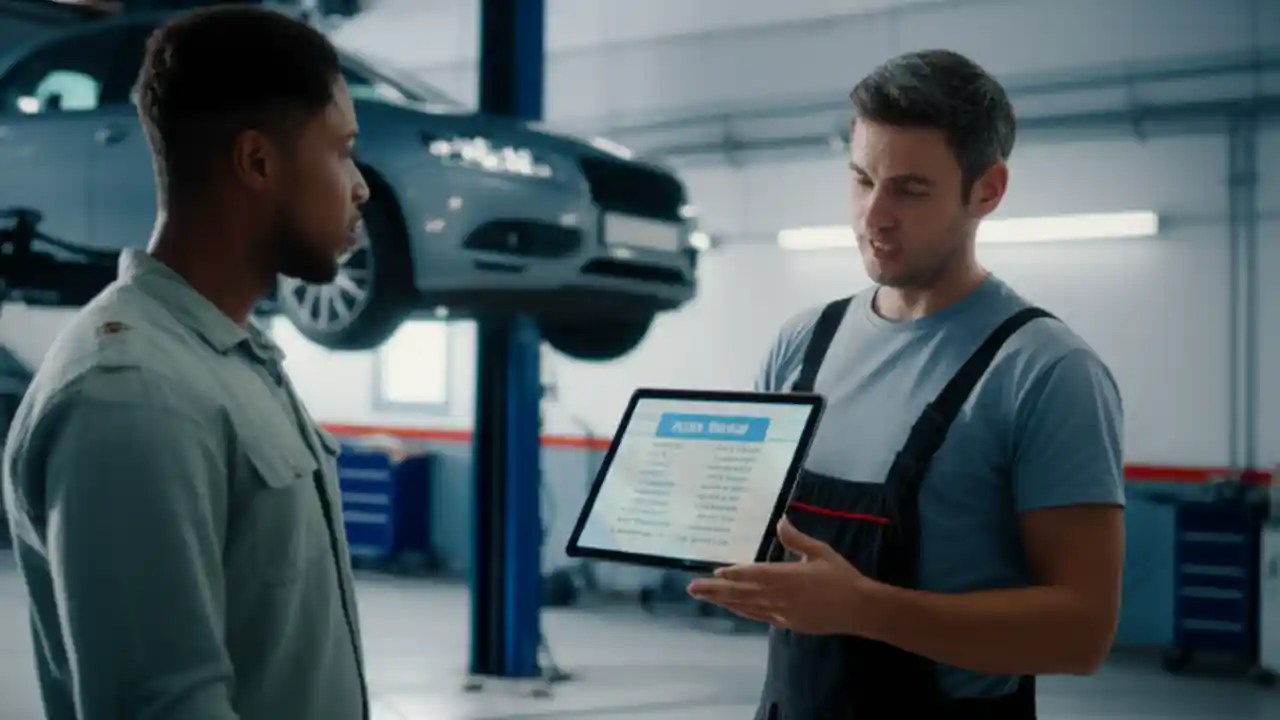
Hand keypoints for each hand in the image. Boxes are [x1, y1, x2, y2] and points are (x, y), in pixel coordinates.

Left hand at [686, 516, 879, 635]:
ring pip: (745, 606)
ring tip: (703, 596)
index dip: (734, 575)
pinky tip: (730, 607)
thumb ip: (797, 539)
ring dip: (723, 601)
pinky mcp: (786, 622)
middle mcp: (780, 597)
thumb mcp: (820, 552)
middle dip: (715, 591)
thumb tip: (781, 520)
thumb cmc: (841, 577)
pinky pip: (757, 615)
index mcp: (788, 578)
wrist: (859, 609)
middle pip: (742, 594)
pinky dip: (741, 610)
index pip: (755, 576)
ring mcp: (782, 612)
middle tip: (691, 588)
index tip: (715, 573)